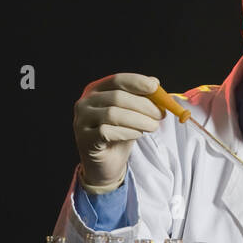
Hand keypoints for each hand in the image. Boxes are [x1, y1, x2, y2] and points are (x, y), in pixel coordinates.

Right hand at [72, 73, 164, 189]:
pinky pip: (106, 132)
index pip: (117, 80)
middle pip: (117, 97)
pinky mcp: (84, 138)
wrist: (106, 163)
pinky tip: (138, 134)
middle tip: (160, 114)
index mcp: (96, 90)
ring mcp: (82, 120)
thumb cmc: (119, 134)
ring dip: (139, 120)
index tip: (154, 87)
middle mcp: (85, 102)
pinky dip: (127, 132)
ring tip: (153, 126)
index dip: (137, 82)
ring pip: (113, 114)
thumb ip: (141, 98)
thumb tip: (154, 82)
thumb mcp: (132, 114)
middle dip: (143, 105)